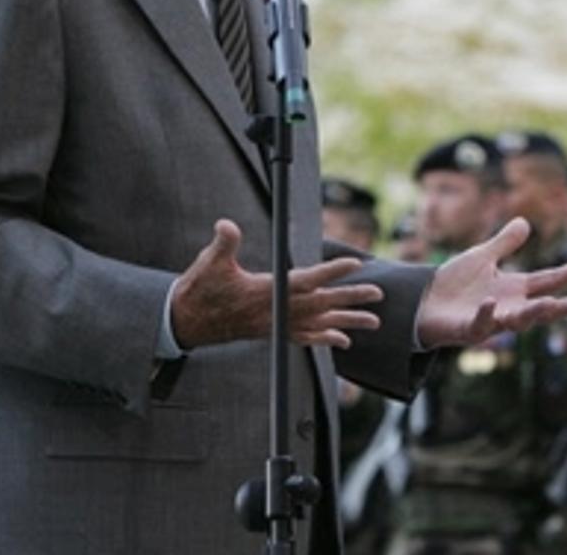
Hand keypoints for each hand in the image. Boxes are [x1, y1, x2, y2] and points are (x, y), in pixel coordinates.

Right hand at [170, 219, 383, 349]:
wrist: (187, 322)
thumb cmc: (200, 290)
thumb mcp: (209, 262)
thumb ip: (223, 243)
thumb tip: (226, 225)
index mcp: (266, 291)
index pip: (305, 280)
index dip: (330, 271)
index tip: (354, 263)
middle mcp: (277, 311)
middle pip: (321, 303)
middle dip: (351, 297)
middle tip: (379, 293)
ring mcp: (277, 325)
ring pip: (320, 323)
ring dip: (348, 321)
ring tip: (375, 322)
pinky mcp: (273, 333)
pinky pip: (306, 338)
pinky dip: (326, 338)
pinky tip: (344, 340)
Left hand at [417, 217, 566, 349]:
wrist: (423, 302)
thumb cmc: (454, 284)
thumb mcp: (482, 257)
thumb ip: (504, 244)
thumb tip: (525, 222)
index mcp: (515, 289)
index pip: (549, 280)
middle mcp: (509, 307)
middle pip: (543, 307)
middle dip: (565, 306)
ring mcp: (491, 321)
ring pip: (518, 321)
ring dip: (533, 313)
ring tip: (549, 303)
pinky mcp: (469, 330)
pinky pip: (481, 325)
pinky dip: (487, 315)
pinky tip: (491, 303)